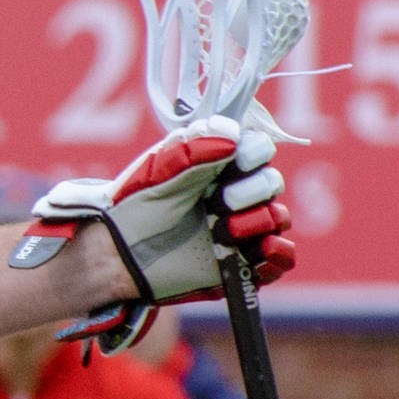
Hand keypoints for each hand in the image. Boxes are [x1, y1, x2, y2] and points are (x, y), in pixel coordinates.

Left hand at [13, 115, 293, 350]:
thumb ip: (192, 149)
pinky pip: (281, 257)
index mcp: (219, 164)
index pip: (258, 148)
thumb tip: (233, 137)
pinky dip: (279, 253)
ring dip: (254, 222)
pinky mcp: (244, 261)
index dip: (254, 153)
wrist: (118, 252)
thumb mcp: (157, 171)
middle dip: (249, 191)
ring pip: (277, 217)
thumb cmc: (134, 205)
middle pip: (270, 183)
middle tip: (217, 203)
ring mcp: (242, 228)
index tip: (236, 160)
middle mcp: (236, 193)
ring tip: (219, 231)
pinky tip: (264, 249)